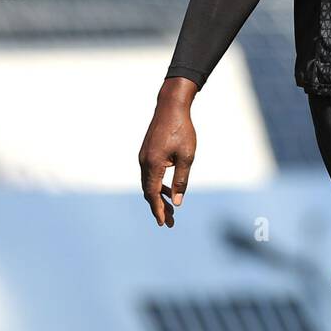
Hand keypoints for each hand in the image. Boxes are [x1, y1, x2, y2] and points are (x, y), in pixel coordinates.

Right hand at [138, 79, 197, 226]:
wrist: (171, 107)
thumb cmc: (182, 130)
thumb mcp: (186, 156)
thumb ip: (181, 180)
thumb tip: (177, 201)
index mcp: (153, 164)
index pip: (152, 193)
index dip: (158, 209)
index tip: (163, 222)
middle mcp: (144, 162)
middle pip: (148, 191)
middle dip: (158, 207)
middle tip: (168, 223)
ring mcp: (144, 157)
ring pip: (148, 183)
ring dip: (158, 197)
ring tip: (170, 211)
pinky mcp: (147, 153)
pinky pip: (150, 174)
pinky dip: (157, 185)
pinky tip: (167, 191)